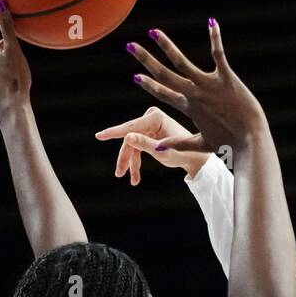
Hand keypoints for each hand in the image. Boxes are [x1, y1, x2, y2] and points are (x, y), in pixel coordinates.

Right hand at [94, 106, 209, 184]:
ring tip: (131, 180)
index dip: (114, 133)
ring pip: (132, 145)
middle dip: (126, 157)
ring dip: (131, 163)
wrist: (196, 159)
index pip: (131, 127)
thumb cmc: (183, 154)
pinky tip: (135, 177)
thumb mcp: (163, 152)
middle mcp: (151, 117)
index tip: (99, 136)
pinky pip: (137, 147)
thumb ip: (145, 144)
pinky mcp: (150, 132)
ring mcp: (150, 124)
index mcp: (156, 117)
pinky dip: (136, 161)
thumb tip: (127, 137)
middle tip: (119, 174)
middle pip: (130, 138)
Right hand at [124, 19, 267, 155]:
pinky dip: (214, 38)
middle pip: (164, 75)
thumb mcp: (201, 144)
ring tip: (153, 32)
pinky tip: (211, 22)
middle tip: (130, 45)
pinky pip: (218, 54)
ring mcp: (208, 85)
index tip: (135, 75)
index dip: (149, 85)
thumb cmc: (229, 144)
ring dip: (166, 46)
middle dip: (146, 60)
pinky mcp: (226, 78)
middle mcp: (194, 95)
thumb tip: (158, 149)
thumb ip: (179, 144)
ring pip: (181, 62)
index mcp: (189, 108)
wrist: (250, 140)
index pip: (163, 93)